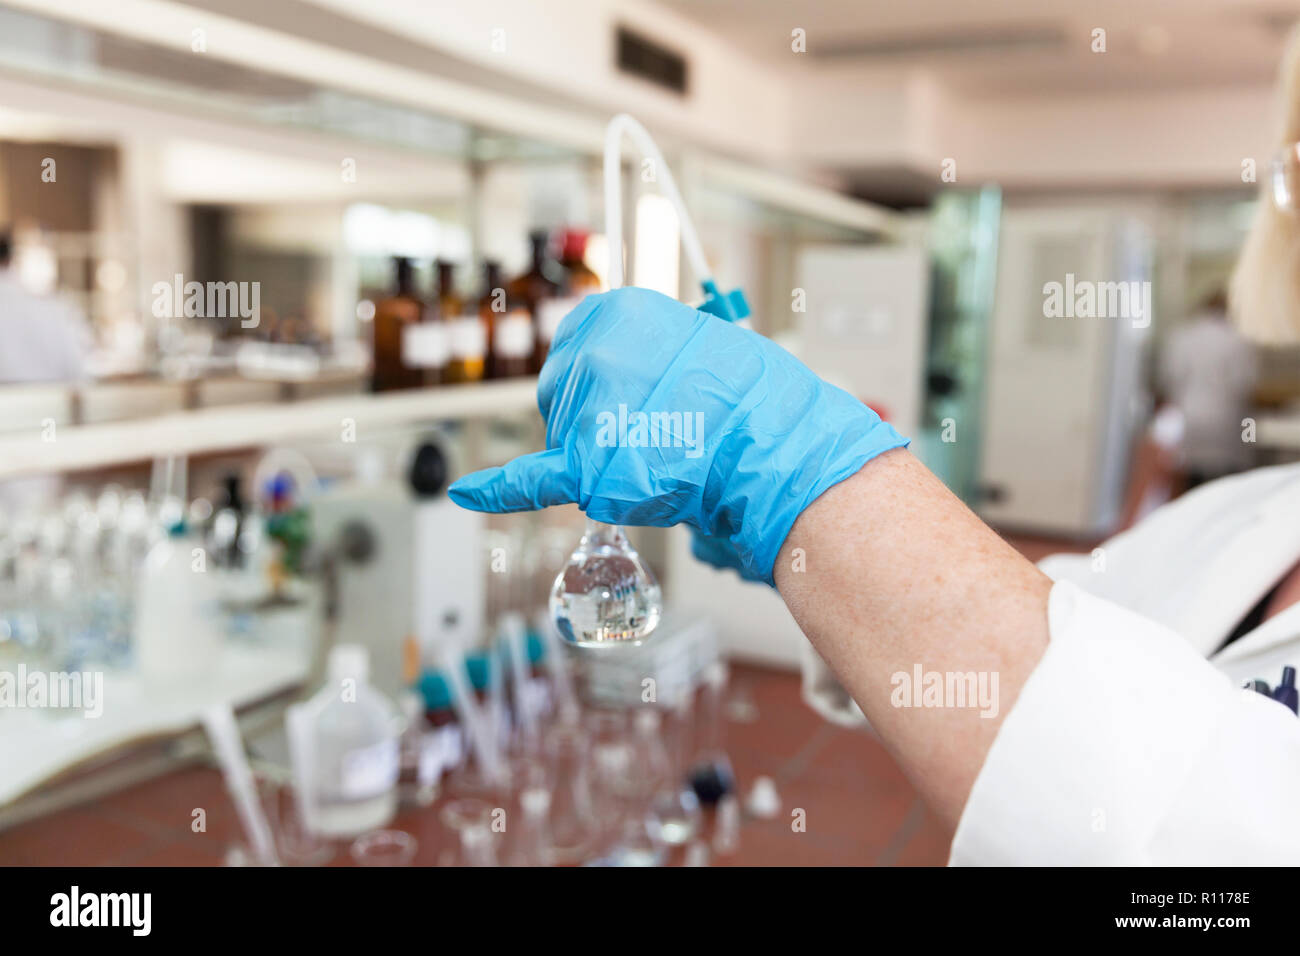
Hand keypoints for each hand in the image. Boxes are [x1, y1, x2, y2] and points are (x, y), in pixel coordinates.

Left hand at [448, 287, 906, 583]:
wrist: (778, 447)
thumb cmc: (752, 399)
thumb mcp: (694, 341)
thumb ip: (642, 354)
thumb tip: (620, 376)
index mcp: (614, 314)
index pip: (576, 350)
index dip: (598, 381)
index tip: (625, 394)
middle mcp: (591, 355)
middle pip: (560, 399)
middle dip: (592, 419)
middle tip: (653, 432)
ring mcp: (586, 412)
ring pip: (565, 443)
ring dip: (597, 453)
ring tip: (660, 455)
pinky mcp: (587, 467)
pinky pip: (530, 479)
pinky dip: (498, 488)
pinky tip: (467, 490)